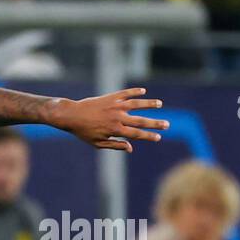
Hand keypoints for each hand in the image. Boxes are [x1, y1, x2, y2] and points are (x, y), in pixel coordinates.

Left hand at [53, 87, 168, 151]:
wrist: (72, 115)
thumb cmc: (83, 131)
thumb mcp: (97, 143)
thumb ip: (115, 145)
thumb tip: (131, 148)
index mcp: (115, 130)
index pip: (136, 134)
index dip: (148, 136)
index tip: (159, 137)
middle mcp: (117, 117)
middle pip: (141, 121)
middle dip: (155, 124)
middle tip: (167, 125)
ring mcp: (115, 106)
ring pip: (136, 104)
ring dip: (149, 104)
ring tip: (159, 104)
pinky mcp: (111, 97)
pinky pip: (126, 93)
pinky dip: (135, 92)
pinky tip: (143, 91)